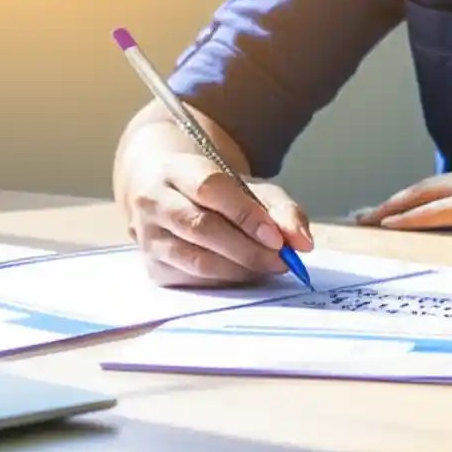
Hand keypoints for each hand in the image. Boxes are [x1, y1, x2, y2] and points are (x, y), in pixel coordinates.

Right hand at [123, 153, 313, 286]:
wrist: (161, 191)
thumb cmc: (212, 190)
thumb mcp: (249, 187)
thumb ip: (280, 209)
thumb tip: (303, 242)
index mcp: (175, 170)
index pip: (210, 189)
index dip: (245, 214)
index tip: (277, 237)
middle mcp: (153, 202)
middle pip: (201, 227)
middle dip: (248, 249)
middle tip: (282, 260)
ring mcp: (148, 237)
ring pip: (196, 260)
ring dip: (240, 269)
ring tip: (268, 266)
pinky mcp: (152, 267)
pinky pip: (193, 281)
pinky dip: (225, 281)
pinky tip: (244, 274)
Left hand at [354, 154, 451, 236]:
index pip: (445, 184)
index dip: (418, 196)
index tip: (398, 206)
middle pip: (423, 186)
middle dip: (392, 201)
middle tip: (364, 214)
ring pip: (420, 196)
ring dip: (390, 210)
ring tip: (366, 222)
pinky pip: (432, 213)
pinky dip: (407, 219)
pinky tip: (388, 227)